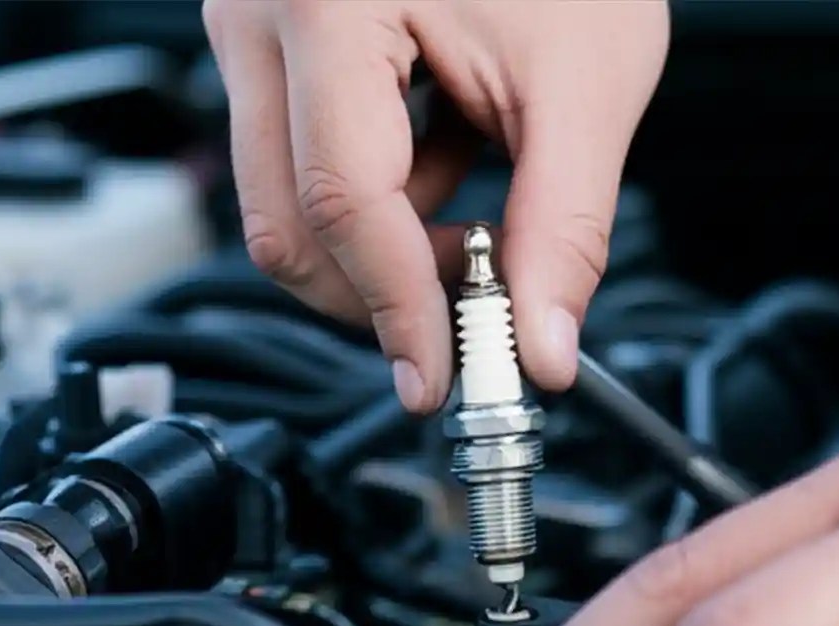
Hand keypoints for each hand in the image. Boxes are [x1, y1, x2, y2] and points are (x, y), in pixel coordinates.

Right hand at [202, 0, 668, 411]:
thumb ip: (563, 224)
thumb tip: (540, 344)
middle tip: (472, 304)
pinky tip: (444, 150)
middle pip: (285, 223)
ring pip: (284, 201)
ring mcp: (255, 23)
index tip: (438, 375)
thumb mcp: (584, 79)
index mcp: (331, 3)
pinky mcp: (274, 39)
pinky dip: (376, 190)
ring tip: (475, 196)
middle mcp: (262, 12)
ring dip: (384, 239)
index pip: (342, 202)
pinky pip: (296, 157)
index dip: (395, 310)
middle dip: (379, 290)